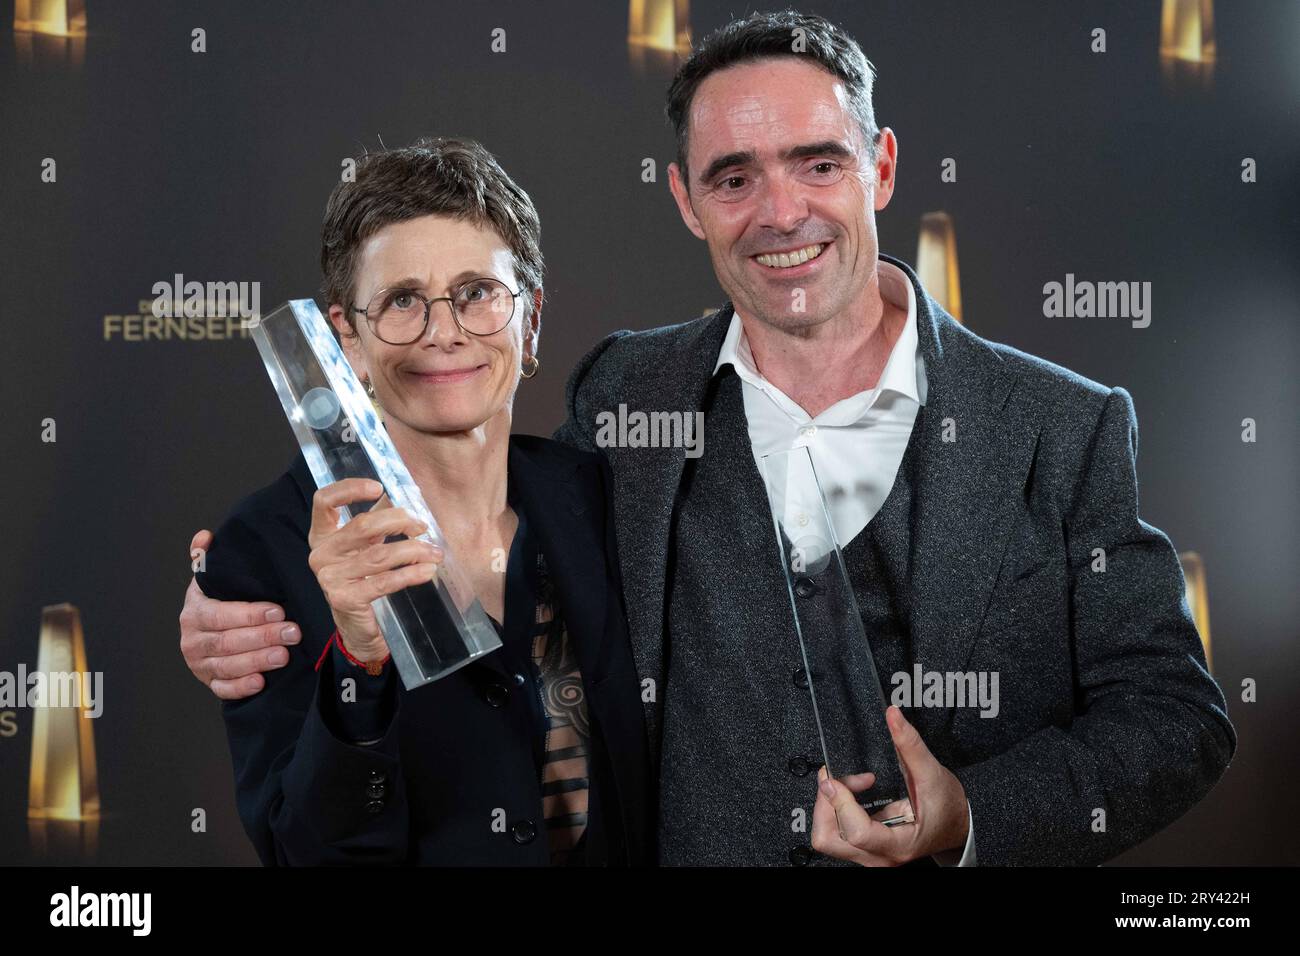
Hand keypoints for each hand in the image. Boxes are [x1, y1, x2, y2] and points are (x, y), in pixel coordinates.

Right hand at [180, 530, 301, 699]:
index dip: (249, 614)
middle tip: (292, 633)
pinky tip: (260, 682)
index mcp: (195, 610)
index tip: (277, 611)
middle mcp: (193, 638)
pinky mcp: (210, 681)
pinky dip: (241, 687)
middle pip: (228, 641)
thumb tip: (204, 537)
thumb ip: (208, 557)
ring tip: (283, 655)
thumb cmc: (223, 599)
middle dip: (262, 637)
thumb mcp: (215, 577)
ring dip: (257, 661)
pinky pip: (223, 689)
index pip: (220, 614)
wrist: (214, 628)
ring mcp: (200, 662)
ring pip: (227, 665)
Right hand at [307, 479, 441, 662]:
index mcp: (322, 535)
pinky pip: (384, 581)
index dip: (349, 489)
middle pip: (362, 525)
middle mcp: (320, 554)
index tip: (379, 488)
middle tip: (421, 526)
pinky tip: (427, 570)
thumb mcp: (366, 546)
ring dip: (413, 550)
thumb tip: (400, 495)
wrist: (358, 627)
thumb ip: (377, 521)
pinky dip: (410, 573)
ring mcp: (330, 577)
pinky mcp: (345, 598)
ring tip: (434, 551)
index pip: (324, 501)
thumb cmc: (364, 579)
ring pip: (379, 554)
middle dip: (399, 522)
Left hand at [811, 705, 969, 865]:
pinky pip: (835, 831)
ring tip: (852, 783)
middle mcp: (880, 856)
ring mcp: (870, 855)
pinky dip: (837, 808)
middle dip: (826, 804)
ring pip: (827, 836)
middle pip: (828, 838)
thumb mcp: (932, 773)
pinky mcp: (864, 847)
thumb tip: (893, 717)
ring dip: (830, 804)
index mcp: (898, 844)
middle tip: (839, 779)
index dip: (840, 803)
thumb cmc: (948, 806)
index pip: (856, 833)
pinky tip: (854, 792)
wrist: (958, 824)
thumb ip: (910, 744)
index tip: (837, 779)